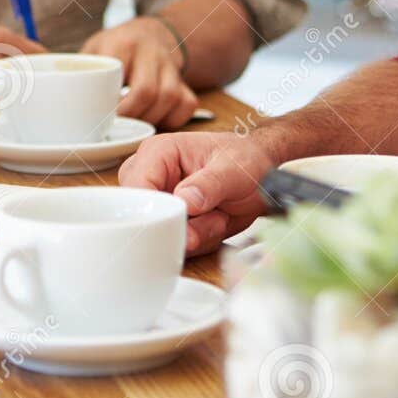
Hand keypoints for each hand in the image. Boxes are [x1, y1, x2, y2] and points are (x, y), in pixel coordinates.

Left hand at [82, 17, 197, 127]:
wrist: (153, 33)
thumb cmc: (116, 47)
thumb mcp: (93, 48)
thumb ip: (72, 66)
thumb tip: (34, 70)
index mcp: (123, 43)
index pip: (119, 73)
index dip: (110, 101)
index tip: (101, 116)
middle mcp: (151, 53)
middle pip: (146, 91)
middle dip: (129, 115)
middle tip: (116, 125)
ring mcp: (172, 68)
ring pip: (169, 99)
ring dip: (150, 119)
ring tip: (134, 124)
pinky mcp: (186, 83)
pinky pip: (185, 106)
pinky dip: (171, 120)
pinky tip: (155, 119)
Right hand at [119, 129, 281, 253]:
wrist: (261, 174)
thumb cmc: (245, 159)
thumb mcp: (234, 169)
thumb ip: (209, 184)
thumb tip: (184, 201)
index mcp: (159, 152)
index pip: (136, 186)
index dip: (154, 210)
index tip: (183, 221)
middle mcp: (152, 177)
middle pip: (142, 216)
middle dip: (181, 226)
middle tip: (214, 217)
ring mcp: (160, 201)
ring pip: (161, 235)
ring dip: (196, 235)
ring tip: (219, 216)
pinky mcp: (170, 220)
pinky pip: (176, 244)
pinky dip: (201, 242)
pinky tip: (216, 223)